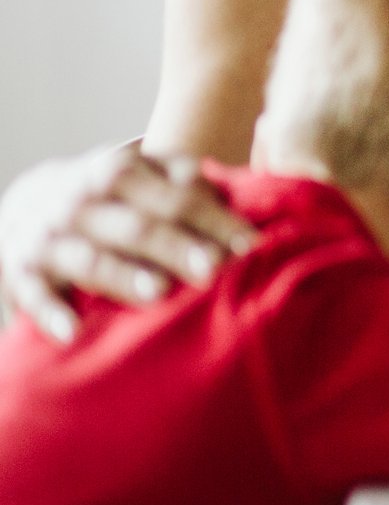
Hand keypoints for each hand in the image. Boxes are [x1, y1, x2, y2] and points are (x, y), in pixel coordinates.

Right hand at [0, 146, 255, 343]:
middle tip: (212, 269)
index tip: (248, 245)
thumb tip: (227, 191)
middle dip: (175, 248)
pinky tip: (73, 334)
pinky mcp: (24, 273)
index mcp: (118, 172)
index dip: (213, 220)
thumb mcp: (140, 170)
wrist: (24, 201)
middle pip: (138, 228)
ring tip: (158, 292)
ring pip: (91, 259)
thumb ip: (181, 176)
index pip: (176, 198)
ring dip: (123, 276)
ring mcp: (50, 238)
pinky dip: (52, 314)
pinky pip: (36, 296)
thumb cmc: (109, 193)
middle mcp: (82, 203)